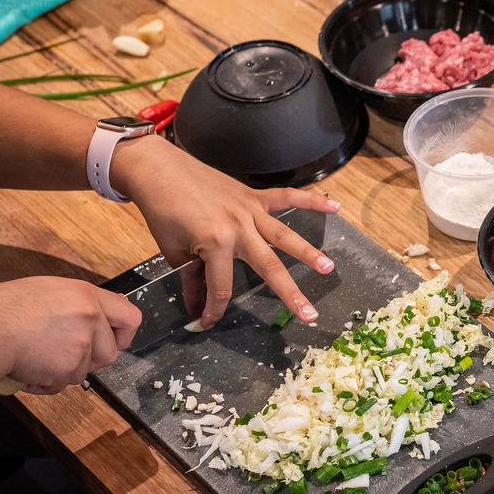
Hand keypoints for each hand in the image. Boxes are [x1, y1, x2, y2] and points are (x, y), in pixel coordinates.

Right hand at [0, 277, 140, 394]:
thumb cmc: (8, 308)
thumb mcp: (52, 291)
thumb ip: (80, 304)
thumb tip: (99, 317)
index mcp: (88, 296)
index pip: (131, 318)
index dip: (124, 335)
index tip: (114, 341)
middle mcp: (90, 319)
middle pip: (109, 353)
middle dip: (90, 360)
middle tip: (65, 354)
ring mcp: (80, 345)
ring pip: (85, 371)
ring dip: (65, 371)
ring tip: (40, 356)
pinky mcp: (66, 369)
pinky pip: (64, 385)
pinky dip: (47, 382)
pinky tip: (30, 369)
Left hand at [112, 136, 339, 328]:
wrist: (158, 171)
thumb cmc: (162, 211)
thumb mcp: (173, 251)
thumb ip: (192, 279)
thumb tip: (198, 306)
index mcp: (215, 243)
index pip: (221, 286)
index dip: (214, 308)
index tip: (206, 322)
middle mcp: (238, 228)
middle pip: (269, 266)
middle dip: (289, 293)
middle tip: (310, 314)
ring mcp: (249, 210)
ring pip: (284, 235)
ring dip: (308, 252)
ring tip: (328, 268)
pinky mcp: (253, 196)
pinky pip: (286, 197)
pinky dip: (311, 200)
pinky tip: (335, 206)